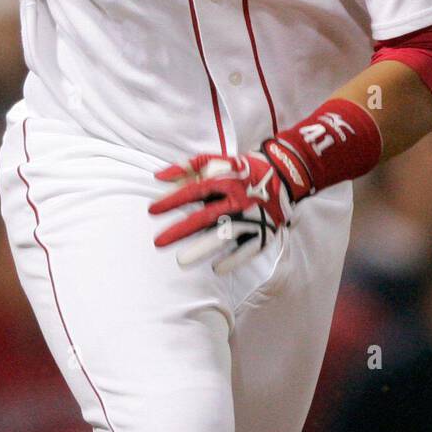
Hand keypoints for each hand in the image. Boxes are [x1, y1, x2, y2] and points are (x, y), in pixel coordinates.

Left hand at [149, 149, 301, 273]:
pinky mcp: (264, 233)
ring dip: (203, 248)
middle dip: (181, 230)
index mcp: (225, 181)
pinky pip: (248, 249)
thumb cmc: (238, 171)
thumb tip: (158, 178)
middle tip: (158, 243)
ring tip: (181, 261)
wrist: (280, 177)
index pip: (194, 190)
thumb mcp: (215, 162)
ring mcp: (252, 217)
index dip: (173, 200)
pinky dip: (234, 259)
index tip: (151, 211)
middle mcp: (237, 200)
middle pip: (206, 216)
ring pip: (225, 235)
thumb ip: (186, 168)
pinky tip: (216, 269)